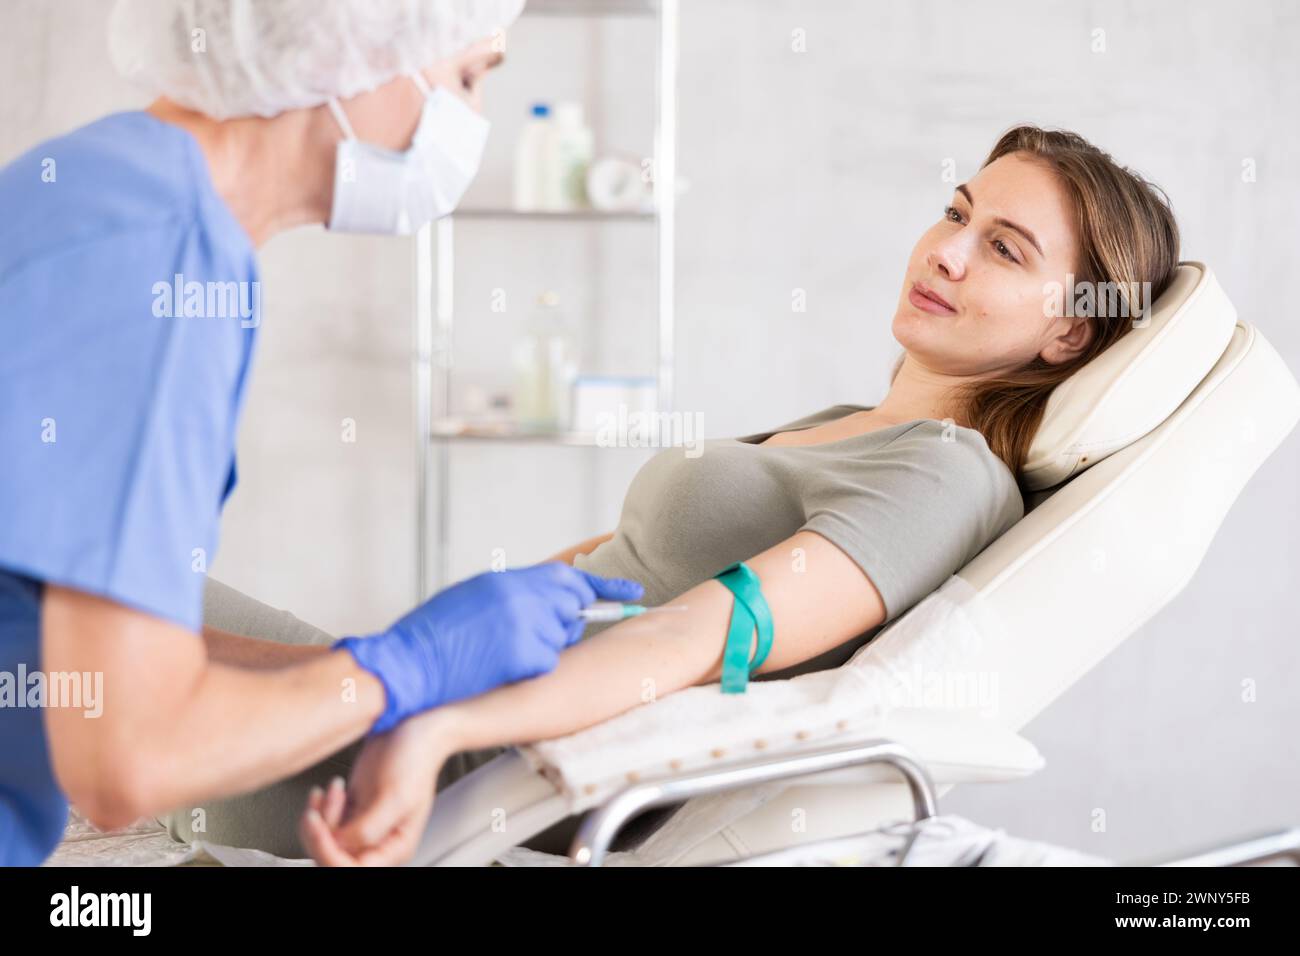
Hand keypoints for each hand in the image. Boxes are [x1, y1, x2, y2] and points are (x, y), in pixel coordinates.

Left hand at [299, 710, 451, 865]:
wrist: (412, 730)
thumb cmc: (415, 760)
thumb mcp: (395, 796)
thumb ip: (368, 829)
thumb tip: (338, 843)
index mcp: (394, 848)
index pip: (352, 869)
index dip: (329, 852)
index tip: (318, 827)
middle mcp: (377, 842)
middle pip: (332, 857)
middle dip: (319, 835)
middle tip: (315, 811)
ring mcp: (362, 826)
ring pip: (324, 841)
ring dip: (320, 816)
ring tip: (332, 792)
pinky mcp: (351, 811)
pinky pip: (323, 823)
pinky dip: (319, 807)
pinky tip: (327, 791)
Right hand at [335, 562, 642, 731]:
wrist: (407, 664)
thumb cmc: (432, 635)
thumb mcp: (474, 596)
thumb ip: (513, 594)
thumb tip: (545, 600)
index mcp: (509, 580)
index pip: (569, 578)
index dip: (604, 587)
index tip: (634, 591)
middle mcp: (524, 597)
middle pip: (570, 609)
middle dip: (562, 622)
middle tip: (527, 635)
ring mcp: (528, 625)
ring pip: (559, 639)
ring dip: (538, 648)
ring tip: (495, 652)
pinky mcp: (527, 655)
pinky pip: (547, 663)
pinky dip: (528, 670)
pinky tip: (497, 667)